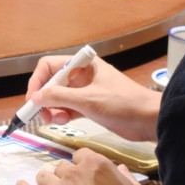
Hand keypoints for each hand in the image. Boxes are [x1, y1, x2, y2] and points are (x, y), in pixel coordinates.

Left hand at [16, 149, 150, 184]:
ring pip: (45, 176)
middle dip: (65, 176)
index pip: (80, 155)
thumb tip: (120, 171)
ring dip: (47, 183)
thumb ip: (127, 179)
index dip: (81, 164)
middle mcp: (74, 173)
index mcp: (95, 165)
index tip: (82, 171)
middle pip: (62, 167)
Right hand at [26, 55, 160, 141]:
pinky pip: (69, 107)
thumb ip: (59, 97)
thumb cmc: (122, 103)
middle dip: (44, 97)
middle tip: (41, 115)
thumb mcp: (88, 99)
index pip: (49, 66)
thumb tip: (36, 97)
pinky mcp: (91, 105)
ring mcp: (86, 90)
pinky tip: (62, 121)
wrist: (150, 120)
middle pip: (53, 82)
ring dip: (53, 108)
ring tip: (54, 120)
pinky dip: (63, 113)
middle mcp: (81, 74)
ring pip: (60, 96)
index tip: (33, 99)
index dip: (38, 81)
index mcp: (82, 64)